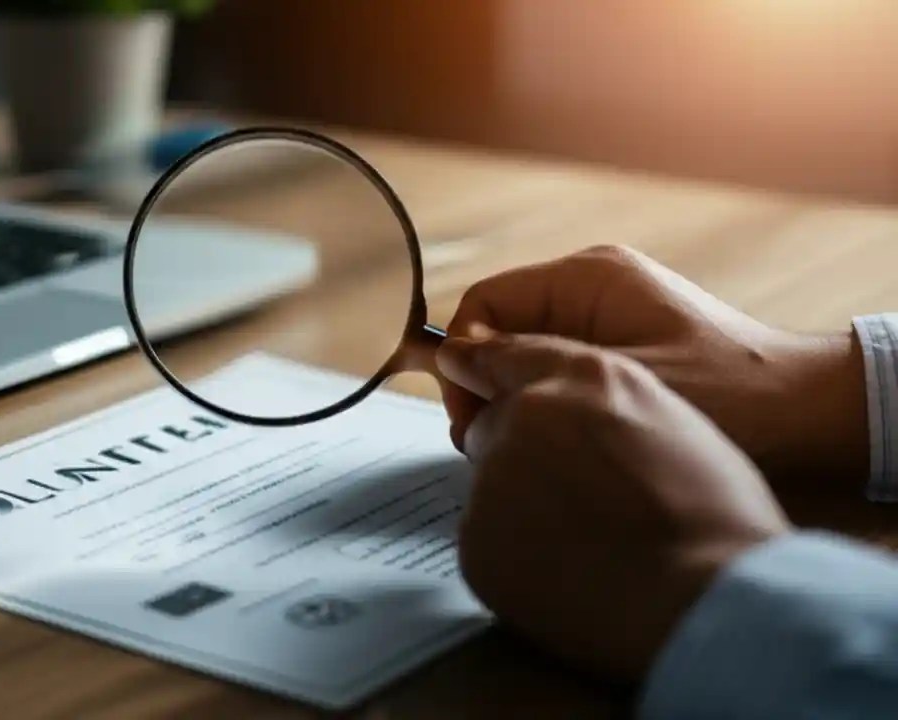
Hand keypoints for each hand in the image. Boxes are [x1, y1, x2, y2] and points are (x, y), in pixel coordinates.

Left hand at [437, 331, 790, 680]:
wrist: (704, 594)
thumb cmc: (714, 516)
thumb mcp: (673, 421)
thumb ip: (604, 403)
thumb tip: (566, 412)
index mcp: (587, 376)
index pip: (511, 354)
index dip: (489, 364)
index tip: (463, 363)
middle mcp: (529, 413)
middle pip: (494, 423)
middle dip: (521, 451)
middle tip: (577, 495)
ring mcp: (496, 476)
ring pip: (493, 486)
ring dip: (522, 506)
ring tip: (586, 542)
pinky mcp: (477, 537)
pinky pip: (488, 541)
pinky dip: (516, 556)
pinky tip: (569, 574)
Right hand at [439, 245, 867, 490]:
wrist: (811, 416)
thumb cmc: (732, 397)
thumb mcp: (614, 381)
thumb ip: (528, 366)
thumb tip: (451, 361)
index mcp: (587, 279)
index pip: (483, 306)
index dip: (461, 361)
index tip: (470, 420)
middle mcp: (591, 290)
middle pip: (499, 332)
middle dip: (486, 388)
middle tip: (492, 446)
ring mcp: (606, 320)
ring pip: (525, 358)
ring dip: (517, 402)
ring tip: (527, 450)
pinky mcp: (620, 351)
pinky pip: (557, 373)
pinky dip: (546, 407)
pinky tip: (558, 444)